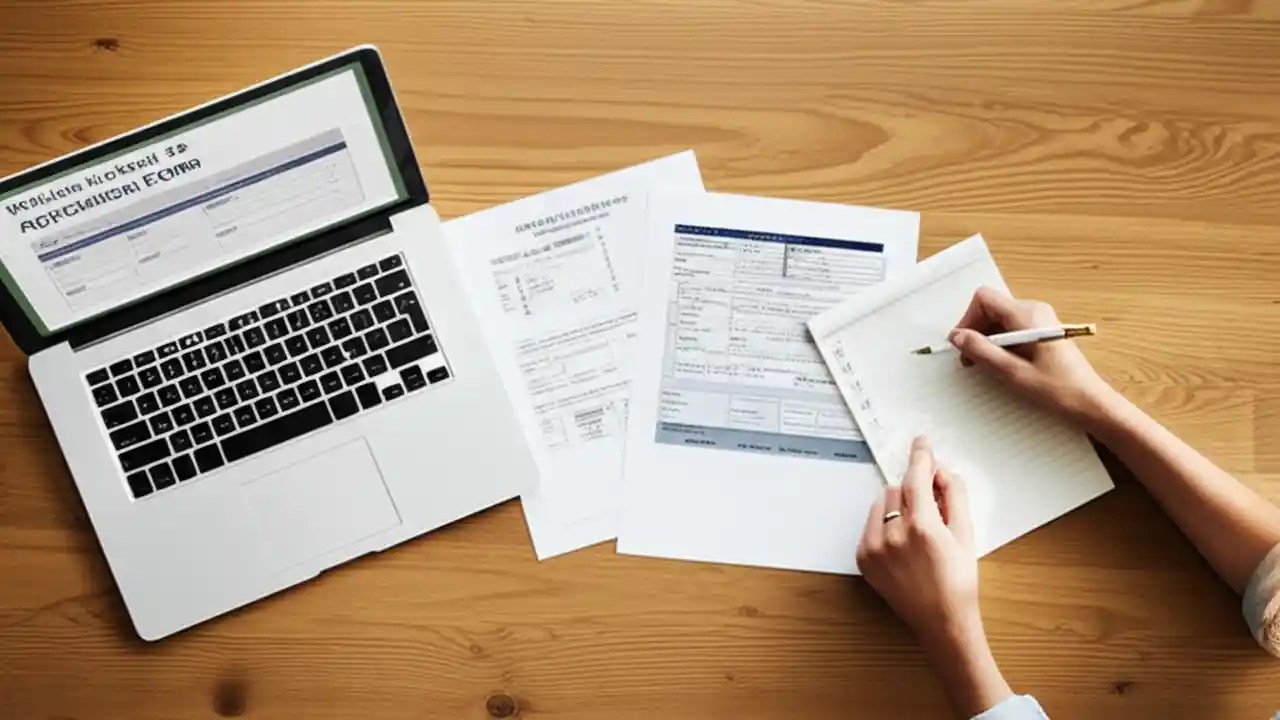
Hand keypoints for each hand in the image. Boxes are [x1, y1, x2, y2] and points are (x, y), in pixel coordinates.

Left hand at [857, 437, 1011, 717]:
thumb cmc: (958, 581)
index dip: (920, 457)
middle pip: (898, 488)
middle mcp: (892, 535)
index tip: (920, 444)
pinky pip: (871, 525)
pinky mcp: (862, 558)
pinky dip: (885, 526)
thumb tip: (941, 472)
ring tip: (917, 533)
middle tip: (931, 507)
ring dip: (898, 507)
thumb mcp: (965, 534)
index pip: (916, 477)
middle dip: (914, 490)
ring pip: (881, 504)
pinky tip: (903, 546)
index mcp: (921, 526)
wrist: (941, 621)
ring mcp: (873, 547)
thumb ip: (954, 496)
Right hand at [949, 286, 1116, 427]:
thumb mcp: (1012, 372)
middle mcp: (1034, 310)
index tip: (963, 345)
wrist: (1089, 400)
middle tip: (971, 359)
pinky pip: (1012, 327)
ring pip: (999, 319)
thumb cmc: (1056, 388)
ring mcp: (1040, 319)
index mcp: (1027, 315)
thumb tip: (957, 337)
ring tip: (986, 364)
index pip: (984, 299)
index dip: (968, 319)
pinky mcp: (1042, 330)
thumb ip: (982, 351)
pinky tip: (1003, 363)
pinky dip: (1000, 343)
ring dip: (987, 339)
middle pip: (991, 308)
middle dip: (976, 331)